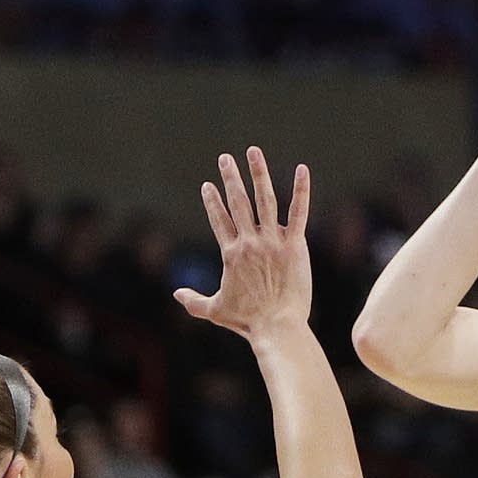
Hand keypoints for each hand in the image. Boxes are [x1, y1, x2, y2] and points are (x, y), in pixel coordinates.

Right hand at [174, 147, 311, 337]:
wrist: (276, 326)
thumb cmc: (247, 321)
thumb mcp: (215, 310)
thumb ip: (194, 301)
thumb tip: (175, 294)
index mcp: (230, 254)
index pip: (218, 220)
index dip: (212, 201)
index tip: (207, 185)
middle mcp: (249, 242)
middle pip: (238, 202)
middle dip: (230, 178)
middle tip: (225, 158)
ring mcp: (272, 241)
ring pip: (265, 199)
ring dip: (258, 173)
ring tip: (253, 152)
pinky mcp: (294, 245)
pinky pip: (299, 212)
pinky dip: (301, 190)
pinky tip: (302, 169)